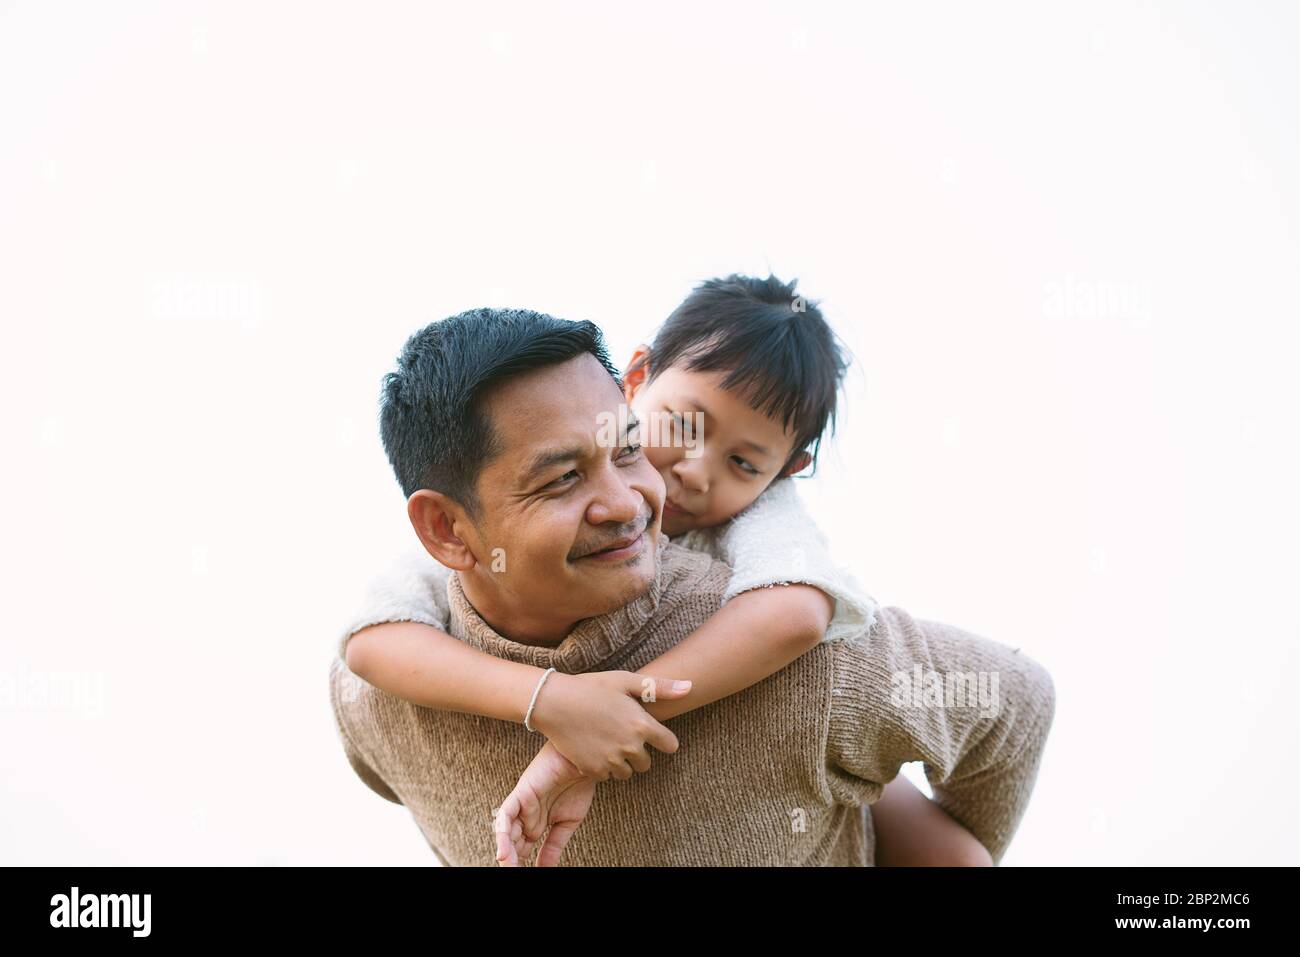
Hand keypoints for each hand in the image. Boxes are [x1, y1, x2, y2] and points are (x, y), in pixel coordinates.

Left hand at [494, 740, 595, 866]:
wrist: (584, 763)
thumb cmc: (578, 786)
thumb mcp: (567, 823)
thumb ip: (554, 846)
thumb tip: (544, 869)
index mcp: (536, 822)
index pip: (522, 848)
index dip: (520, 862)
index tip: (523, 875)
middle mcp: (526, 816)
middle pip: (512, 843)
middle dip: (512, 859)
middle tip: (512, 873)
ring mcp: (522, 805)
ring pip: (506, 832)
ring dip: (506, 850)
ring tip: (507, 865)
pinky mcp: (521, 794)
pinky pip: (505, 813)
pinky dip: (502, 831)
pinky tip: (503, 848)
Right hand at [529, 671, 690, 780]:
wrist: (554, 702)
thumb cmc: (591, 687)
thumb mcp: (625, 680)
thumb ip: (659, 687)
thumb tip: (690, 687)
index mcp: (642, 724)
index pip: (670, 745)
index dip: (663, 742)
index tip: (653, 737)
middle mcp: (630, 745)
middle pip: (647, 764)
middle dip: (639, 754)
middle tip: (622, 737)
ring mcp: (611, 760)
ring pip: (626, 773)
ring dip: (620, 763)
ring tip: (605, 742)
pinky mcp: (593, 769)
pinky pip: (605, 777)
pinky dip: (601, 767)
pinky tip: (592, 749)